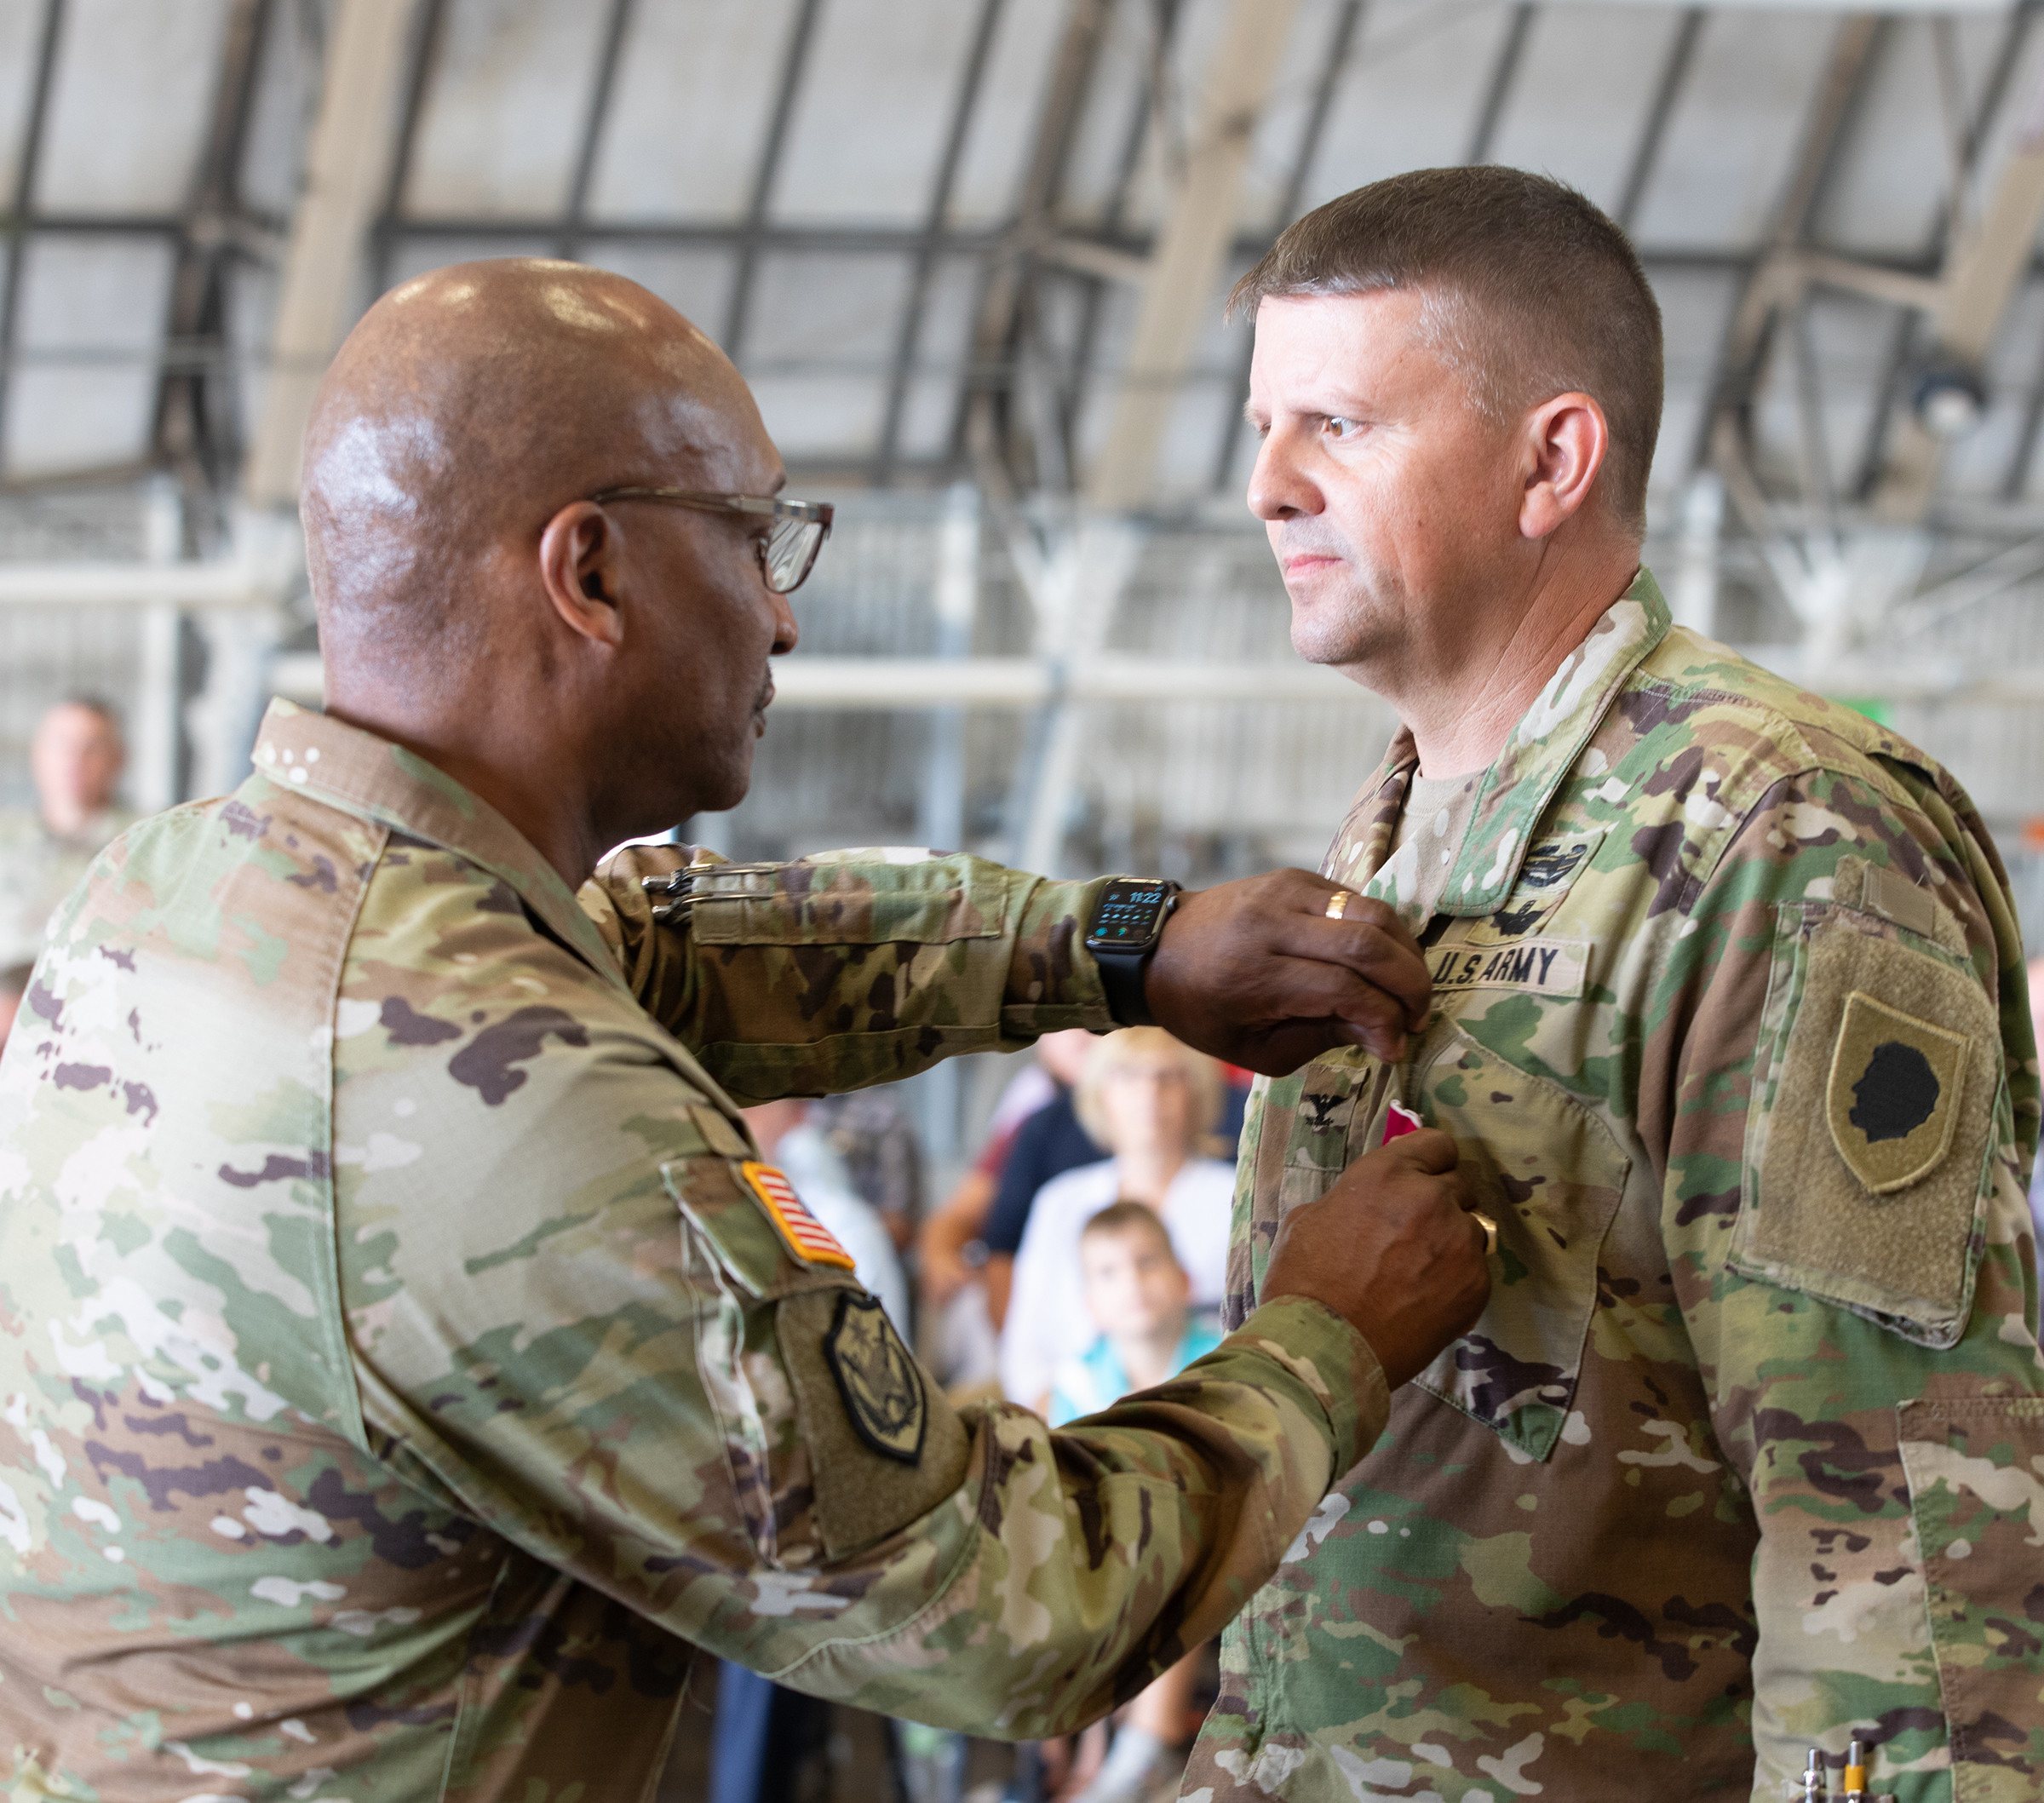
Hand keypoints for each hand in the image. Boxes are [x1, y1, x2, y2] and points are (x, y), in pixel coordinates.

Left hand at [1142, 870, 1428, 1075]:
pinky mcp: (1296, 876)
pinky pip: (1357, 898)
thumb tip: (1386, 1036)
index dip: (1383, 1021)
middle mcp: (1272, 923)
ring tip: (1411, 991)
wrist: (1158, 947)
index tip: (1395, 1049)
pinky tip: (1387, 963)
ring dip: (1406, 954)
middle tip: (1419, 1018)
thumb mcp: (1253, 1049)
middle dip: (1409, 985)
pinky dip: (1384, 932)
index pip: (1343, 989)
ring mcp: (1286, 890)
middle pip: (1367, 945)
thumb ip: (1320, 1040)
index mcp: (1254, 974)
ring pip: (1372, 913)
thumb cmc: (1203, 1009)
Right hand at [1261, 1129, 1489, 1388]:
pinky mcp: (1476, 1285)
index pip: (1437, 1144)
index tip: (1420, 1180)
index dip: (1429, 1162)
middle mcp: (1432, 1198)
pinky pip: (1476, 1270)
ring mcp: (1460, 1242)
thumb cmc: (1303, 1281)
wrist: (1325, 1347)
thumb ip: (1351, 1198)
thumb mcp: (1309, 1218)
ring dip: (1453, 1241)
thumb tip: (1367, 1204)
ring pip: (1473, 1228)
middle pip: (1460, 1184)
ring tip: (1422, 1272)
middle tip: (1416, 1232)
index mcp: (1386, 1175)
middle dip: (1442, 1202)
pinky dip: (1457, 1280)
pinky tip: (1426, 1300)